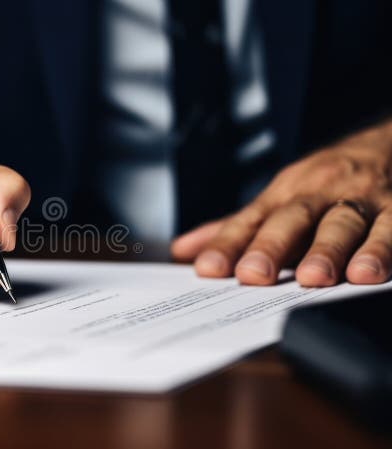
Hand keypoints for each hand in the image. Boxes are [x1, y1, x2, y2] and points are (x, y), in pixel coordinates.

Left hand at [171, 121, 391, 285]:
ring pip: (344, 224)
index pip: (249, 221)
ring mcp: (362, 200)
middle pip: (293, 219)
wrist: (390, 145)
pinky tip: (371, 272)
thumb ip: (235, 228)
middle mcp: (320, 194)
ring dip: (329, 250)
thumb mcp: (279, 199)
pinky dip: (384, 250)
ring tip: (314, 277)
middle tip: (254, 274)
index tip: (207, 270)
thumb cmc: (327, 182)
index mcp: (285, 195)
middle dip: (272, 246)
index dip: (227, 245)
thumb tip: (183, 250)